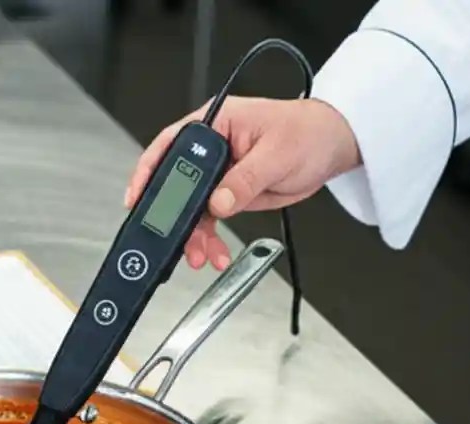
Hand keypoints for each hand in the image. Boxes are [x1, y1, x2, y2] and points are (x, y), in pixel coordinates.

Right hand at [124, 97, 360, 269]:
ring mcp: (218, 173)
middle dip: (174, 216)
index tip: (138, 199)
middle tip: (178, 240)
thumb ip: (245, 179)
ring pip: (191, 209)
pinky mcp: (228, 193)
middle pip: (176, 183)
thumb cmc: (307, 132)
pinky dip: (209, 239)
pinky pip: (209, 220)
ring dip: (193, 235)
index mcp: (214, 123)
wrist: (330, 147)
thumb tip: (219, 202)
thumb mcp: (277, 154)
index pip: (170, 146)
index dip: (149, 172)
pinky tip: (215, 252)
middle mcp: (210, 148)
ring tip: (202, 255)